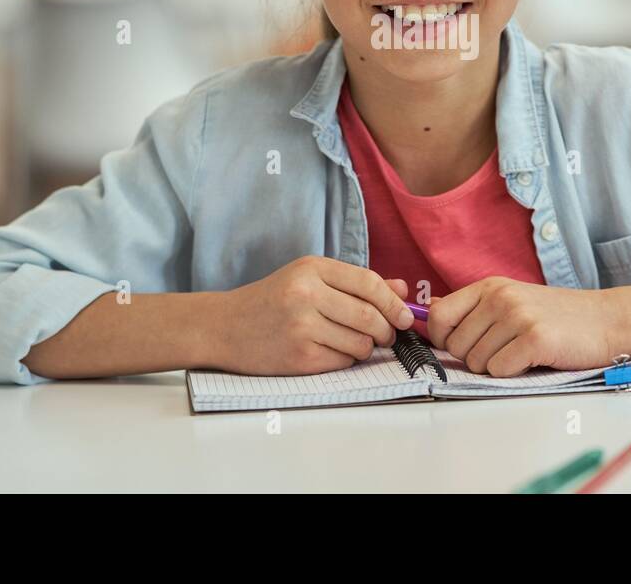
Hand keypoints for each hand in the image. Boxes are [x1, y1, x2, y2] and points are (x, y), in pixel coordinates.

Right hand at [212, 257, 413, 375]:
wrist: (225, 327)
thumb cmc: (272, 301)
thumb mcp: (310, 279)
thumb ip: (356, 283)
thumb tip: (402, 290)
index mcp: (312, 268)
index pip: (368, 283)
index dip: (393, 302)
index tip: (405, 316)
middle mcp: (306, 294)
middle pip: (369, 315)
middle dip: (386, 329)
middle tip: (386, 335)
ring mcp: (301, 327)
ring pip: (360, 343)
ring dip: (366, 347)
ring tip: (353, 342)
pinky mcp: (298, 357)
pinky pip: (342, 361)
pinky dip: (346, 360)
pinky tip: (330, 352)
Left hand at [425, 277, 620, 376]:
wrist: (606, 320)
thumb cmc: (558, 316)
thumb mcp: (512, 299)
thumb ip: (473, 307)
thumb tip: (430, 309)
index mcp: (490, 286)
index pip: (439, 316)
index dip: (444, 339)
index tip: (463, 345)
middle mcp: (500, 297)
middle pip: (457, 346)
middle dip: (475, 358)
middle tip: (505, 351)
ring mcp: (517, 316)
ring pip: (477, 362)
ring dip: (497, 367)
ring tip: (522, 353)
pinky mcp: (535, 339)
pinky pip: (500, 370)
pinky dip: (514, 373)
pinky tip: (533, 360)